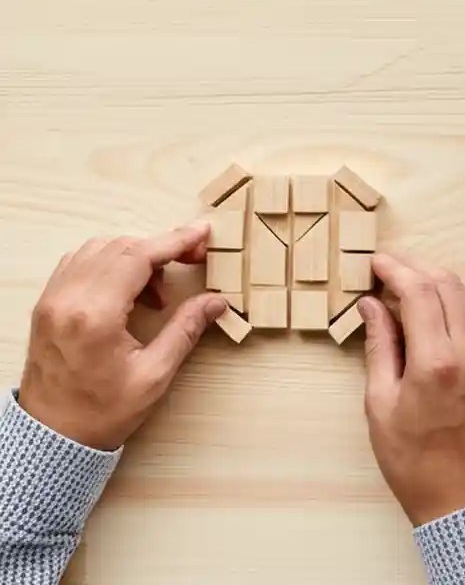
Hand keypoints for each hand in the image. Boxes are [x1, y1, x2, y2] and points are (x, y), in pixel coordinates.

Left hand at [18, 224, 227, 450]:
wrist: (53, 433)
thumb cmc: (102, 411)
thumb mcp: (154, 374)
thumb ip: (185, 329)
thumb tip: (216, 301)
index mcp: (95, 315)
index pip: (138, 256)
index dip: (175, 240)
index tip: (202, 233)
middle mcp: (67, 298)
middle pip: (120, 246)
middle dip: (161, 246)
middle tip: (193, 260)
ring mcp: (52, 298)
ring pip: (98, 249)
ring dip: (135, 255)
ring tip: (159, 288)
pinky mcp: (46, 304)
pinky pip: (79, 263)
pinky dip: (110, 263)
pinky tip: (129, 288)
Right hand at [359, 253, 464, 525]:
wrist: (457, 494)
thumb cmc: (410, 458)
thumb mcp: (380, 403)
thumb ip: (379, 347)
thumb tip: (372, 306)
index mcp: (434, 361)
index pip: (419, 291)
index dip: (396, 269)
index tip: (375, 263)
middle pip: (446, 284)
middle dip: (415, 267)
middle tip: (388, 267)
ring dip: (439, 281)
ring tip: (409, 285)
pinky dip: (461, 300)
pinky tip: (439, 308)